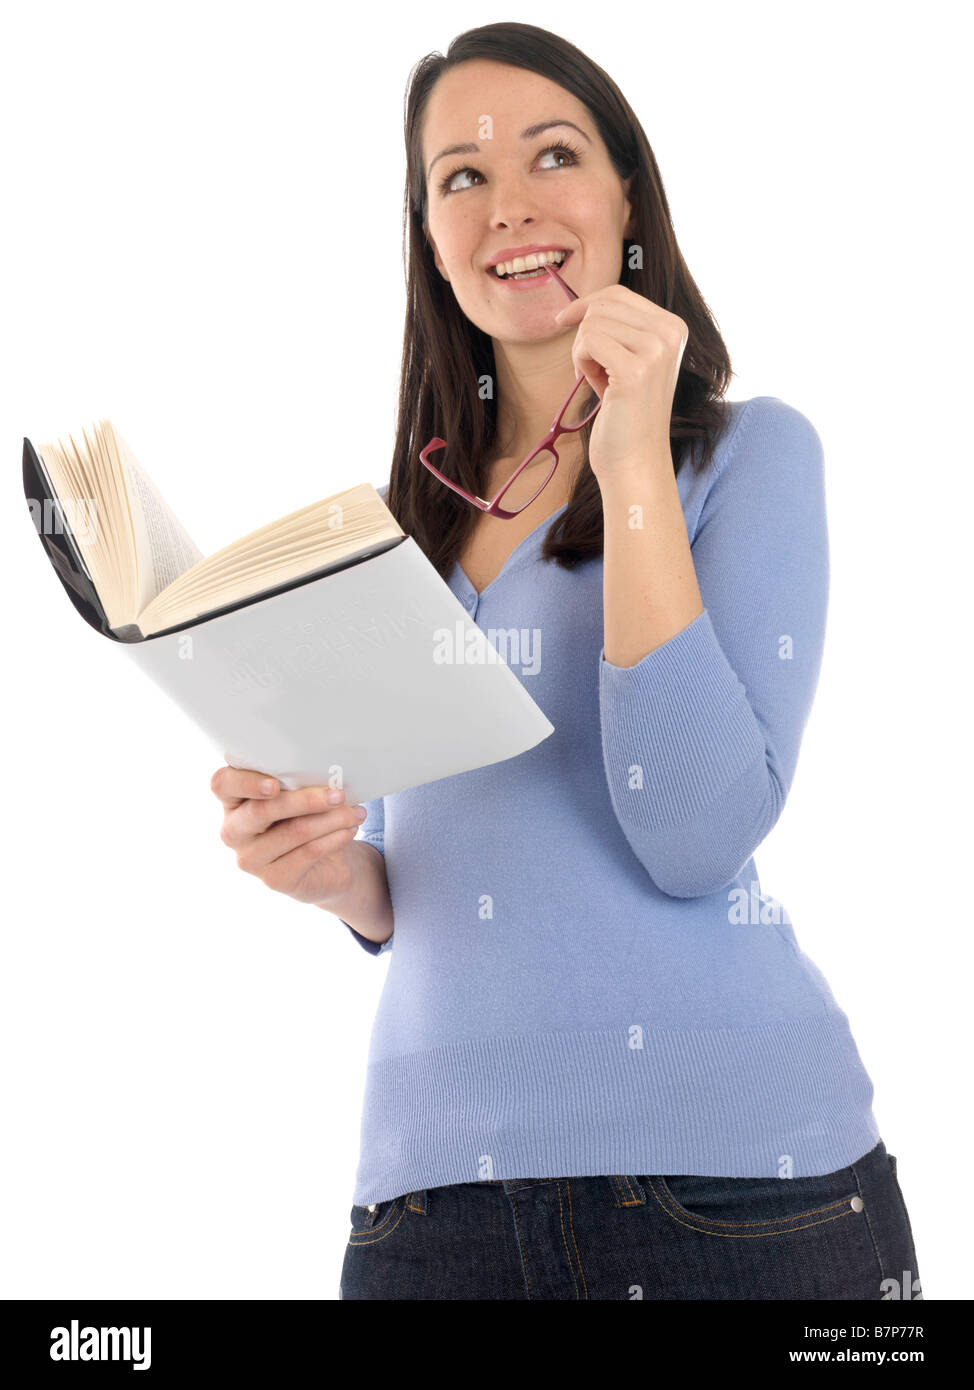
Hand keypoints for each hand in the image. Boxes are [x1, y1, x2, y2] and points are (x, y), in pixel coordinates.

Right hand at [210, 766, 367, 906]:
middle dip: (305, 800)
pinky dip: (334, 838)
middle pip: (261, 811)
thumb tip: (326, 774)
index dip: (245, 782)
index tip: (275, 784)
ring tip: (356, 812)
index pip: (222, 784)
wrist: (324, 865)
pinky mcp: (274, 880)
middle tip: (339, 794)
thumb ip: (297, 783)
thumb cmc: (306, 817)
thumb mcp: (298, 796)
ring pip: (293, 832)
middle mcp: (234, 831)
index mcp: (233, 801)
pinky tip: (350, 829)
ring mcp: (251, 859)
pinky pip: (308, 853)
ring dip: (331, 819)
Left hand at [554, 284, 687, 477]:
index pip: (619, 295)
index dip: (586, 305)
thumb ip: (618, 329)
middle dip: (584, 334)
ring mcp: (656, 349)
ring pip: (593, 323)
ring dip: (582, 352)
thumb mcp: (628, 361)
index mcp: (674, 327)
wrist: (634, 460)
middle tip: (590, 369)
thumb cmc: (624, 413)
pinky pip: (588, 342)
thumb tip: (579, 304)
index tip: (564, 320)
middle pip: (604, 305)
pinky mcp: (636, 369)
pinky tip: (594, 386)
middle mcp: (671, 333)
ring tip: (598, 381)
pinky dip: (581, 363)